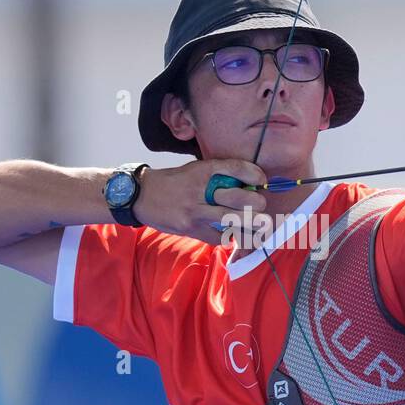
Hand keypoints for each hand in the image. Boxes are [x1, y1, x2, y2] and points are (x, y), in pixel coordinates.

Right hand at [135, 159, 267, 244]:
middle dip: (257, 204)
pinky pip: (219, 236)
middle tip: (261, 206)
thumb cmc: (174, 182)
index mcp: (203, 170)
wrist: (142, 196)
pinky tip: (233, 233)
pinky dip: (229, 236)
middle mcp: (200, 189)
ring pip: (232, 220)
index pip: (236, 168)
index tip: (262, 180)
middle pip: (239, 198)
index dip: (254, 174)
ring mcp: (195, 211)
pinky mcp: (191, 228)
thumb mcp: (195, 170)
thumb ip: (218, 176)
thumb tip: (248, 186)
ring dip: (251, 225)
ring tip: (260, 226)